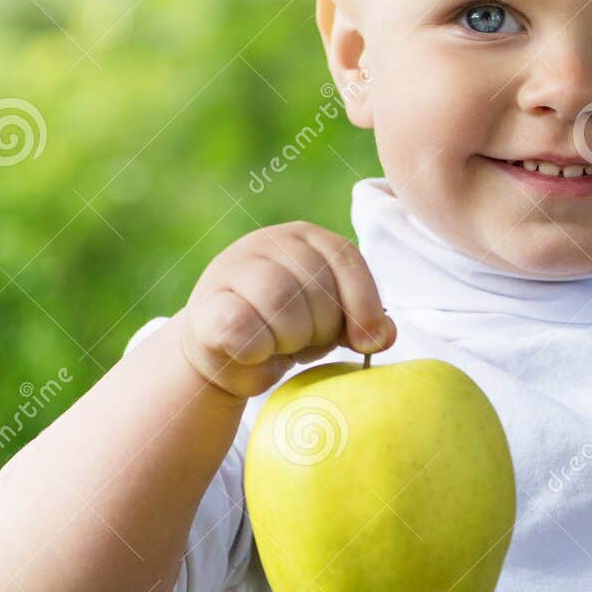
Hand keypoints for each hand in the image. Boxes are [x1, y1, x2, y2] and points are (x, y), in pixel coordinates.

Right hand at [178, 221, 395, 398]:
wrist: (223, 353)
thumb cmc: (285, 330)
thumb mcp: (330, 322)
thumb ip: (360, 323)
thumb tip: (385, 336)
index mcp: (306, 237)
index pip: (345, 259)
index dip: (362, 303)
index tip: (367, 341)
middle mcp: (269, 242)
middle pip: (314, 286)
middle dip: (321, 328)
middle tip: (306, 342)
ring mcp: (233, 269)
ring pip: (279, 302)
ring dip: (289, 338)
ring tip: (281, 345)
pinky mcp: (206, 305)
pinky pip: (241, 327)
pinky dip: (257, 350)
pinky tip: (255, 353)